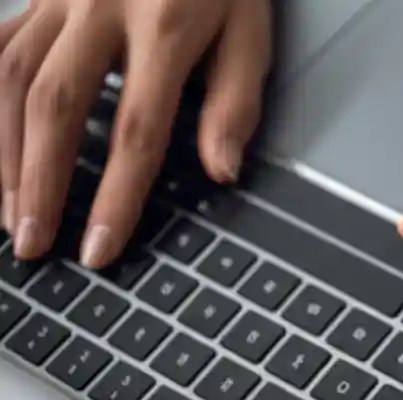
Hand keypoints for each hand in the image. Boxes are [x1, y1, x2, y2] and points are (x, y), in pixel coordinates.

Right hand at [0, 0, 270, 267]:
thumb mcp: (251, 33)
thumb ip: (235, 103)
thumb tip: (220, 171)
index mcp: (165, 26)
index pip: (138, 128)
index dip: (116, 195)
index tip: (100, 247)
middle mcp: (101, 8)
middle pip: (57, 105)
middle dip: (39, 182)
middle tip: (34, 244)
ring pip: (11, 78)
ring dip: (3, 153)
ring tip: (10, 215)